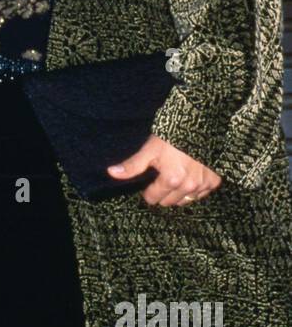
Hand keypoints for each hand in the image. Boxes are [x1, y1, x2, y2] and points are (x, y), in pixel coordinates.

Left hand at [107, 134, 221, 205]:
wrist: (201, 124)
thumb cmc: (172, 135)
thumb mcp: (150, 149)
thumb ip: (133, 165)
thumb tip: (112, 173)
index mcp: (171, 180)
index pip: (153, 198)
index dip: (148, 190)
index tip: (149, 182)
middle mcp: (189, 186)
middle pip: (169, 202)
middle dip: (163, 193)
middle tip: (162, 178)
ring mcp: (203, 185)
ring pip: (185, 200)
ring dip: (179, 193)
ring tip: (176, 176)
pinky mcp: (215, 181)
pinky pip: (201, 194)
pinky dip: (195, 189)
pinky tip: (190, 175)